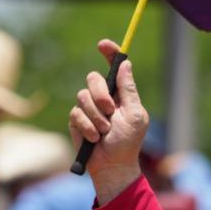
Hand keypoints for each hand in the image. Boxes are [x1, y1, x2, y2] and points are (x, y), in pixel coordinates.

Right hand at [67, 39, 149, 203]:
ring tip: (105, 131)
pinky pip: (76, 113)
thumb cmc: (128, 141)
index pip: (112, 66)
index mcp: (119, 92)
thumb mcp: (134, 114)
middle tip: (110, 110)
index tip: (103, 44)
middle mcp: (102, 96)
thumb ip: (128, 89)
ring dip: (96, 116)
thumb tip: (125, 64)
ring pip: (82, 95)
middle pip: (93, 77)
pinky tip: (94, 138)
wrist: (112, 165)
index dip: (108, 52)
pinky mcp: (76, 119)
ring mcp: (88, 107)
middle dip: (100, 94)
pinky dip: (88, 126)